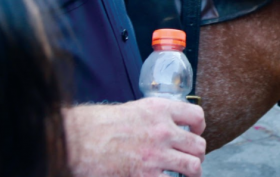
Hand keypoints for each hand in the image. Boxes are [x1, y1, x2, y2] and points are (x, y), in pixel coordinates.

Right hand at [64, 98, 206, 176]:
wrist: (80, 141)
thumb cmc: (99, 125)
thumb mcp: (133, 109)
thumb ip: (154, 117)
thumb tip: (167, 126)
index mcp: (160, 110)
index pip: (196, 116)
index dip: (199, 127)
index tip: (195, 133)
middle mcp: (163, 131)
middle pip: (198, 144)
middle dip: (197, 154)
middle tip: (192, 158)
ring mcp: (157, 155)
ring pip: (193, 165)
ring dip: (193, 172)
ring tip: (188, 174)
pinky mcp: (147, 176)